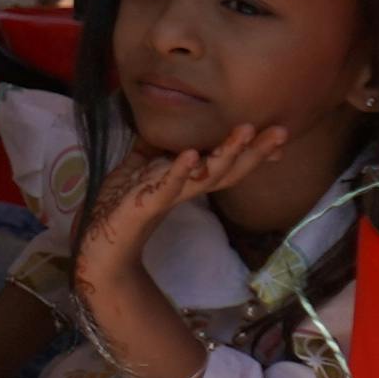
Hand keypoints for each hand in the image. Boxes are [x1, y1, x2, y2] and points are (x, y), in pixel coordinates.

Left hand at [80, 123, 292, 272]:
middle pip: (227, 171)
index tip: (277, 136)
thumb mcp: (135, 171)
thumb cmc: (117, 209)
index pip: (225, 166)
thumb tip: (161, 129)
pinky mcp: (145, 206)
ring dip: (225, 154)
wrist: (97, 247)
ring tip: (244, 132)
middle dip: (254, 152)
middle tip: (281, 132)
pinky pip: (165, 188)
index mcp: (185, 183)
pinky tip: (189, 155)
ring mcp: (167, 198)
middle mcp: (184, 191)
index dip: (251, 153)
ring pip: (205, 178)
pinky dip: (177, 172)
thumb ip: (151, 153)